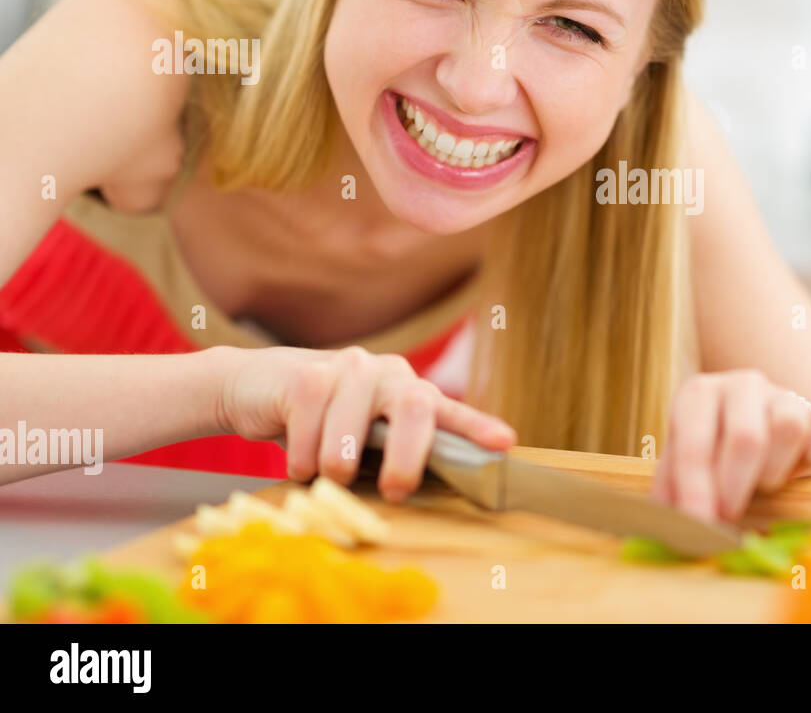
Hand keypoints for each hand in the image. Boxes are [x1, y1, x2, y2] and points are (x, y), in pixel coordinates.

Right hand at [211, 345, 515, 501]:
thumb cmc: (319, 424)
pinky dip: (302, 458)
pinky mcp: (306, 374)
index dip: (476, 427)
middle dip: (408, 457)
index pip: (450, 410)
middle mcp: (387, 373)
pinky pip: (310, 429)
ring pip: (353, 432)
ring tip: (323, 472)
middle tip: (394, 491)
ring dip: (336, 466)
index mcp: (408, 392)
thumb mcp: (362, 440)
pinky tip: (297, 455)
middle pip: (416, 408)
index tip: (503, 444)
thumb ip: (391, 455)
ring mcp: (349, 367)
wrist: (253, 388)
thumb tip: (414, 494)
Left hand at [650, 370, 810, 522]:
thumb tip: (668, 519)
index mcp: (698, 394)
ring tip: (763, 486)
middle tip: (729, 516)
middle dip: (735, 485)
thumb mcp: (685, 469)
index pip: (694, 440)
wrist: (764, 447)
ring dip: (774, 471)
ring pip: (789, 428)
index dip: (695, 486)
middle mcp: (740, 385)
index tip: (698, 522)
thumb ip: (674, 490)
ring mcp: (782, 394)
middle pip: (745, 436)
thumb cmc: (715, 460)